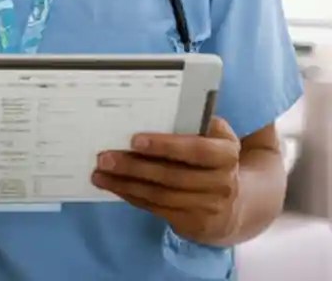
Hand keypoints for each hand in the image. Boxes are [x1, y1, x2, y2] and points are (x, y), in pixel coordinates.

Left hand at [92, 116, 241, 244]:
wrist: (234, 205)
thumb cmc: (212, 160)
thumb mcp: (215, 139)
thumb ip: (195, 125)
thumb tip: (155, 109)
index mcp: (227, 154)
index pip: (197, 150)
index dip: (166, 146)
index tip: (135, 140)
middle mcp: (222, 183)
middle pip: (171, 176)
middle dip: (134, 166)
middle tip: (104, 157)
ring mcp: (209, 207)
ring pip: (159, 195)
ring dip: (125, 184)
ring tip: (99, 174)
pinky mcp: (193, 224)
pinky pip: (156, 208)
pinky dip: (131, 196)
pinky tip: (113, 186)